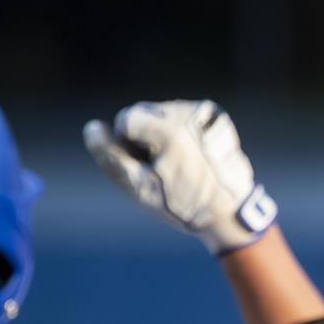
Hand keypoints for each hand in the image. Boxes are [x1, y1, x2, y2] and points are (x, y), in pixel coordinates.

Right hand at [83, 101, 275, 253]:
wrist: (231, 211)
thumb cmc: (184, 204)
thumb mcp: (140, 188)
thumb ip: (111, 158)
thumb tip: (93, 127)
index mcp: (170, 131)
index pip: (125, 119)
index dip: (128, 145)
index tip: (148, 167)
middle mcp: (189, 113)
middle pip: (143, 112)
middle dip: (144, 137)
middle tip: (164, 167)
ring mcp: (205, 112)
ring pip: (161, 112)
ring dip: (161, 133)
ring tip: (180, 163)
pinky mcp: (214, 114)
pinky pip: (181, 115)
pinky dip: (179, 131)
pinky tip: (191, 154)